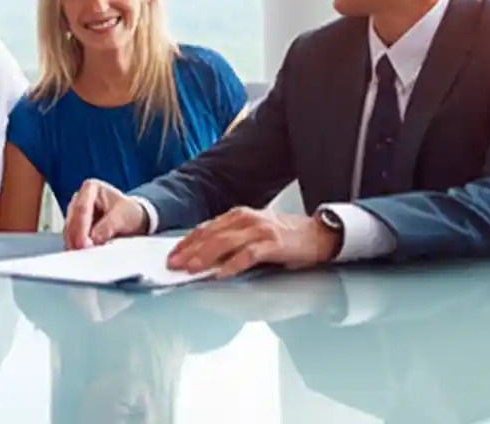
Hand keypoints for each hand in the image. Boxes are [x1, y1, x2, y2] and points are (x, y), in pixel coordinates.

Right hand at [63, 178, 148, 249]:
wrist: (135, 220)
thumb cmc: (129, 212)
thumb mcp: (123, 217)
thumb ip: (108, 226)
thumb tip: (94, 239)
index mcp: (91, 188)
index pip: (81, 209)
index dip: (81, 228)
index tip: (84, 244)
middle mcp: (79, 198)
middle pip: (72, 220)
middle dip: (76, 238)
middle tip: (83, 252)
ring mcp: (76, 213)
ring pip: (69, 230)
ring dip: (74, 243)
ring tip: (83, 257)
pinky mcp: (76, 227)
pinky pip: (71, 237)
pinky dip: (76, 246)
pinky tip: (82, 255)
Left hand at [167, 207, 339, 277]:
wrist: (317, 233)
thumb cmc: (283, 236)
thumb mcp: (252, 232)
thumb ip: (230, 239)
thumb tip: (202, 255)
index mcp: (238, 216)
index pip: (205, 228)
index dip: (186, 242)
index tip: (172, 254)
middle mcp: (246, 219)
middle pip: (211, 235)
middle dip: (189, 251)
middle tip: (174, 265)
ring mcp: (260, 231)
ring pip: (225, 243)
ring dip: (205, 257)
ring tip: (191, 269)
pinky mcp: (273, 244)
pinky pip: (248, 255)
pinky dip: (232, 265)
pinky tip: (221, 274)